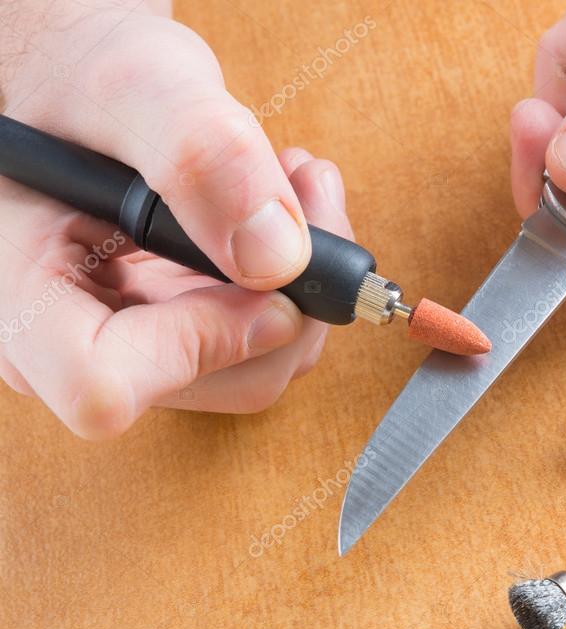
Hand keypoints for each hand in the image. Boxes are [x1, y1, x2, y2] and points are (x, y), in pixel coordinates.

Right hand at [0, 2, 351, 437]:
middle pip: (217, 384)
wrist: (90, 88)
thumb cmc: (89, 78)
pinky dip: (298, 288)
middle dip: (288, 298)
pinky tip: (285, 218)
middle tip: (308, 195)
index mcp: (22, 295)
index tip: (268, 269)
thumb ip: (200, 152)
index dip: (203, 340)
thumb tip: (277, 257)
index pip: (103, 383)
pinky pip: (268, 344)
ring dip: (305, 288)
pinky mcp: (184, 339)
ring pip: (259, 370)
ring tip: (299, 190)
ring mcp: (136, 349)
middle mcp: (73, 344)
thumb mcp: (141, 82)